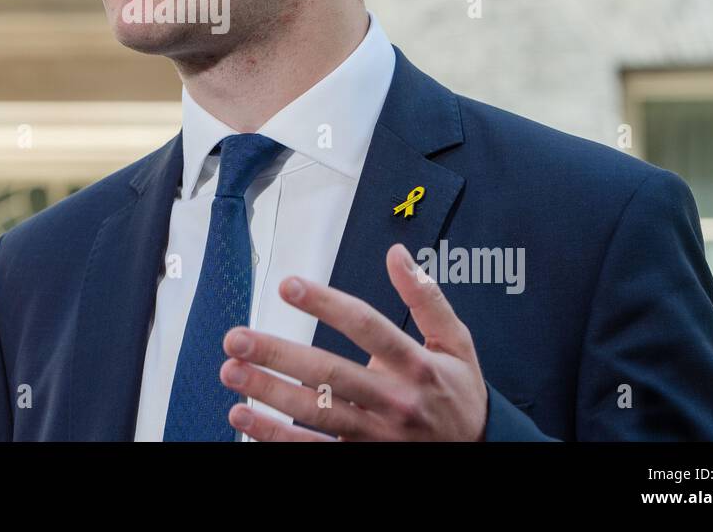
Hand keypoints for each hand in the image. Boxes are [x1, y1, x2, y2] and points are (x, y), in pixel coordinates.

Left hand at [219, 242, 487, 440]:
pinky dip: (274, 436)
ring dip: (269, 393)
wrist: (480, 453)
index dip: (326, 304)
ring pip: (315, 413)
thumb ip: (427, 297)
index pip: (367, 327)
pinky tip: (243, 416)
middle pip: (330, 374)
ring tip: (231, 371)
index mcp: (417, 366)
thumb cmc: (460, 394)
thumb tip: (398, 253)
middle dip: (280, 355)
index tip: (288, 285)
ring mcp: (376, 436)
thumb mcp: (457, 343)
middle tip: (237, 338)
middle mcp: (394, 401)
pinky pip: (312, 450)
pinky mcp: (361, 459)